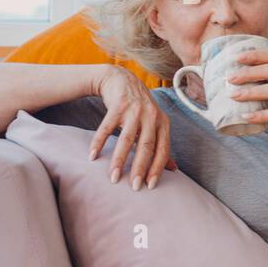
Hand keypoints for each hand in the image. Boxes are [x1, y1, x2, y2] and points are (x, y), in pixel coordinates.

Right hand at [93, 65, 177, 189]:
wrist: (122, 80)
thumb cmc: (140, 108)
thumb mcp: (155, 124)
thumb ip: (162, 145)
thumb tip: (174, 169)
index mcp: (163, 123)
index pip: (163, 149)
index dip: (157, 168)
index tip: (150, 186)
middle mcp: (151, 117)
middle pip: (146, 146)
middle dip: (140, 168)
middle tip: (135, 187)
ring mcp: (134, 110)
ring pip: (127, 140)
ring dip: (120, 160)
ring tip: (113, 177)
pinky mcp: (117, 105)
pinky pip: (106, 128)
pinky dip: (99, 142)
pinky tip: (93, 156)